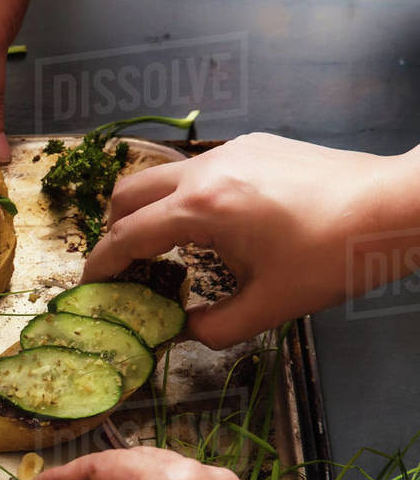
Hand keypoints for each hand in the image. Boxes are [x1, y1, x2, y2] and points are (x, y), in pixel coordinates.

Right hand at [83, 133, 419, 348]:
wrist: (394, 206)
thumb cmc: (333, 257)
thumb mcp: (270, 306)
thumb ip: (214, 327)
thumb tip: (182, 334)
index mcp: (202, 209)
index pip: (128, 236)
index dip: (102, 263)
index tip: (90, 284)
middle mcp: (205, 171)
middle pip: (128, 194)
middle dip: (114, 229)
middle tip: (121, 264)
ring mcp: (229, 152)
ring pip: (160, 176)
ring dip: (147, 209)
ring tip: (162, 245)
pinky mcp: (252, 145)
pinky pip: (197, 169)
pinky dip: (183, 196)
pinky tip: (210, 224)